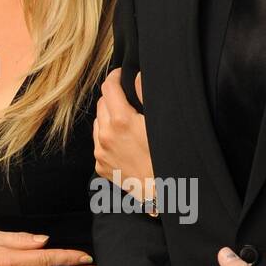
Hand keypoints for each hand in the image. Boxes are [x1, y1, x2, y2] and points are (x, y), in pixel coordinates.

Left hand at [93, 68, 155, 202]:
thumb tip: (136, 77)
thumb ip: (145, 95)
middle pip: (101, 103)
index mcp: (121, 121)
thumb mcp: (160, 121)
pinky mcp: (100, 166)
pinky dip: (107, 137)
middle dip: (112, 96)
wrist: (163, 192)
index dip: (115, 76)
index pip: (109, 87)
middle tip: (127, 99)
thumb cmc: (167, 156)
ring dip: (108, 117)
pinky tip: (123, 142)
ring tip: (125, 122)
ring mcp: (100, 152)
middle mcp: (106, 136)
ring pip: (98, 123)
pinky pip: (98, 143)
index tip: (122, 74)